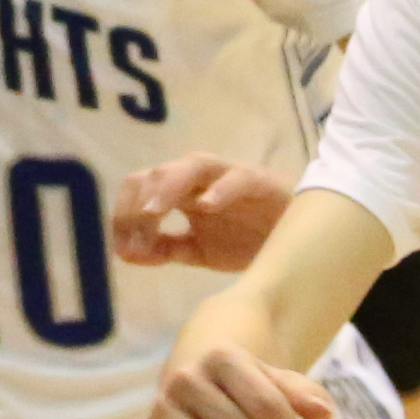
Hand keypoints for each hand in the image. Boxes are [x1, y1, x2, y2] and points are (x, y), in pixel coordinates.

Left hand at [111, 154, 293, 270]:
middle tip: (135, 236)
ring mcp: (228, 176)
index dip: (123, 214)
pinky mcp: (260, 181)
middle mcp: (199, 178)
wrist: (298, 237)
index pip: (139, 187)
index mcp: (181, 191)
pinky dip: (220, 189)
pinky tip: (206, 206)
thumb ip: (165, 248)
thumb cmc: (247, 237)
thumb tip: (125, 253)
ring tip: (153, 213)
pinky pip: (237, 178)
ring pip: (192, 165)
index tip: (122, 248)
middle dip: (138, 203)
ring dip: (167, 186)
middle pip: (157, 172)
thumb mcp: (199, 249)